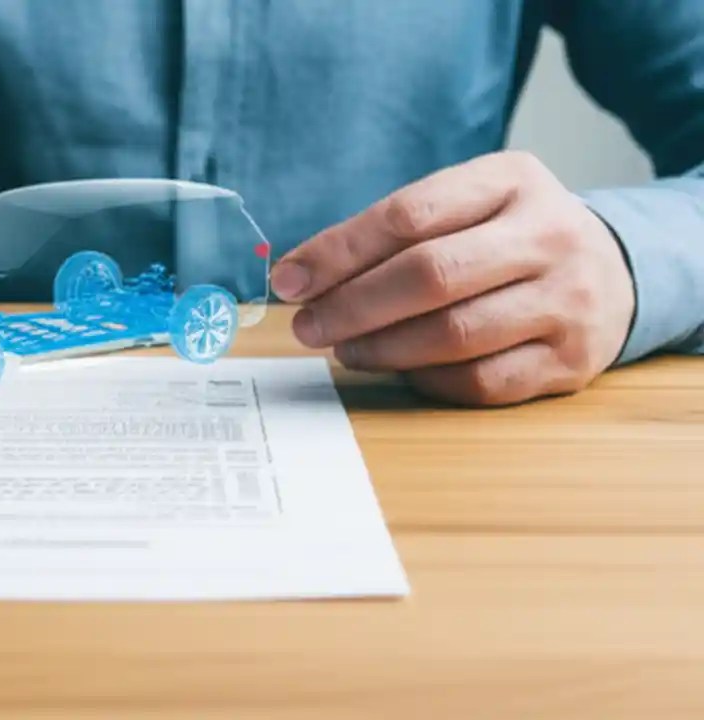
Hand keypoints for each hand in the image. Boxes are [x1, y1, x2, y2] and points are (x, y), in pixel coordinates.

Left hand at [269, 151, 634, 405]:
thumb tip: (301, 279)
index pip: (409, 215)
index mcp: (512, 180)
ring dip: (381, 348)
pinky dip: (426, 379)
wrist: (615, 272)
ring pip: (452, 333)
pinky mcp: (570, 361)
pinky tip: (401, 368)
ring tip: (345, 348)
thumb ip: (394, 233)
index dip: (338, 251)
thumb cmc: (510, 238)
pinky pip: (480, 381)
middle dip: (352, 306)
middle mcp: (549, 235)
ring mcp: (566, 300)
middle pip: (429, 275)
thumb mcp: (468, 206)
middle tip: (306, 326)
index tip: (289, 280)